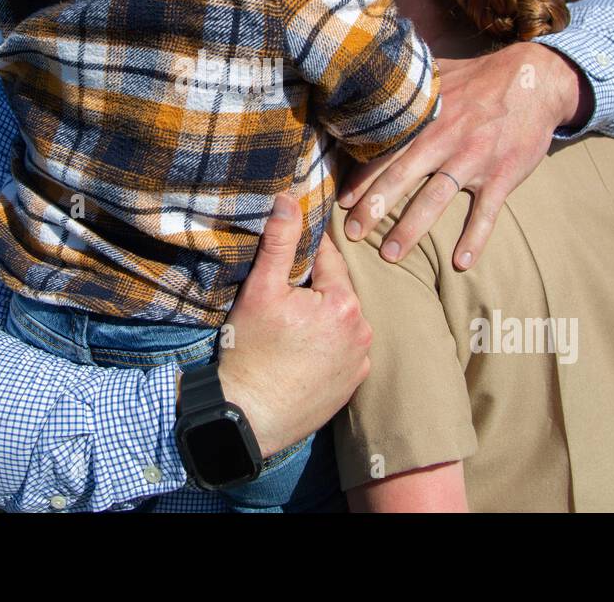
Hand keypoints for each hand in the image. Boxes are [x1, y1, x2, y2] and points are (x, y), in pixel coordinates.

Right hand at [213, 194, 371, 457]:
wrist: (250, 416)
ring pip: (341, 322)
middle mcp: (363, 330)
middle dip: (313, 290)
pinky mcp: (354, 385)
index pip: (328, 258)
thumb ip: (279, 241)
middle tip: (281, 301)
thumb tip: (289, 198)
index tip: (285, 261)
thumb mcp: (260, 290)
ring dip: (322, 318)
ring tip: (290, 329)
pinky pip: (343, 352)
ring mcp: (361, 360)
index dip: (304, 255)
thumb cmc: (251, 351)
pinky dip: (327, 347)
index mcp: (344, 302)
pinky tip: (301, 354)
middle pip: (337, 291)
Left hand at [339, 44, 583, 270]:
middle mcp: (444, 140)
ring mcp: (474, 159)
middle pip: (401, 179)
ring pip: (435, 199)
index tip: (342, 202)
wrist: (534, 81)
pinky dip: (475, 238)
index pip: (384, 151)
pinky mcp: (502, 175)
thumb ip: (404, 88)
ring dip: (411, 229)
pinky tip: (461, 263)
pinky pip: (486, 212)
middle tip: (353, 235)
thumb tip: (366, 85)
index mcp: (425, 118)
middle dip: (374, 209)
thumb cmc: (477, 80)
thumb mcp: (437, 76)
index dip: (361, 178)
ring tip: (390, 255)